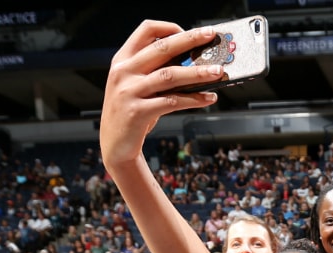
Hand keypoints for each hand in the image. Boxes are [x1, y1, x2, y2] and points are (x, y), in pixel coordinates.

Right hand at [100, 21, 221, 165]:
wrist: (114, 146)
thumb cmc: (132, 112)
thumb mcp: (137, 85)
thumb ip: (157, 71)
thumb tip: (194, 62)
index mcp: (123, 60)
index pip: (146, 30)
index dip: (170, 27)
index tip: (192, 32)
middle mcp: (123, 72)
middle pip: (162, 48)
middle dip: (190, 40)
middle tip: (210, 37)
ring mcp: (128, 92)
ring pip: (170, 75)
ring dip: (198, 73)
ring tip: (218, 72)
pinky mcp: (137, 112)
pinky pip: (172, 101)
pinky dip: (194, 99)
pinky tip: (208, 98)